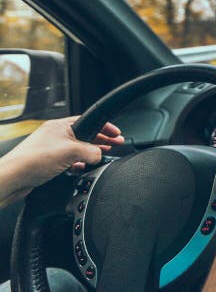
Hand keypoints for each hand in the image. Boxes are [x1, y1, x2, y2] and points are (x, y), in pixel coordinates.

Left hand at [0, 116, 123, 205]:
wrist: (12, 178)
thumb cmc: (33, 160)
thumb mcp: (71, 152)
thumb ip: (91, 151)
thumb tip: (100, 155)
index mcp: (61, 126)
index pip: (90, 121)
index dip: (105, 127)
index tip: (117, 133)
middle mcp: (56, 135)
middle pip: (86, 135)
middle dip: (101, 141)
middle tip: (115, 144)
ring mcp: (52, 149)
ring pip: (78, 149)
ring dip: (90, 154)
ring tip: (102, 156)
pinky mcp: (48, 163)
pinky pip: (69, 160)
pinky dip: (78, 164)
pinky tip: (82, 168)